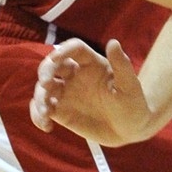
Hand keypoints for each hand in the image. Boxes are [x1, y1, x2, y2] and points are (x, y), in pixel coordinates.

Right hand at [30, 38, 151, 143]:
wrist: (132, 129)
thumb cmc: (134, 104)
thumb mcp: (131, 86)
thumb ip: (122, 65)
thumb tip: (113, 42)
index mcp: (92, 64)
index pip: (74, 49)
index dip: (63, 50)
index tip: (55, 58)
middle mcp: (75, 75)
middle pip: (52, 65)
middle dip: (45, 71)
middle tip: (46, 84)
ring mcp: (66, 93)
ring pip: (44, 88)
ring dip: (39, 97)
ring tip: (46, 112)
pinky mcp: (61, 111)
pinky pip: (43, 109)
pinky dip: (38, 115)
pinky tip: (46, 126)